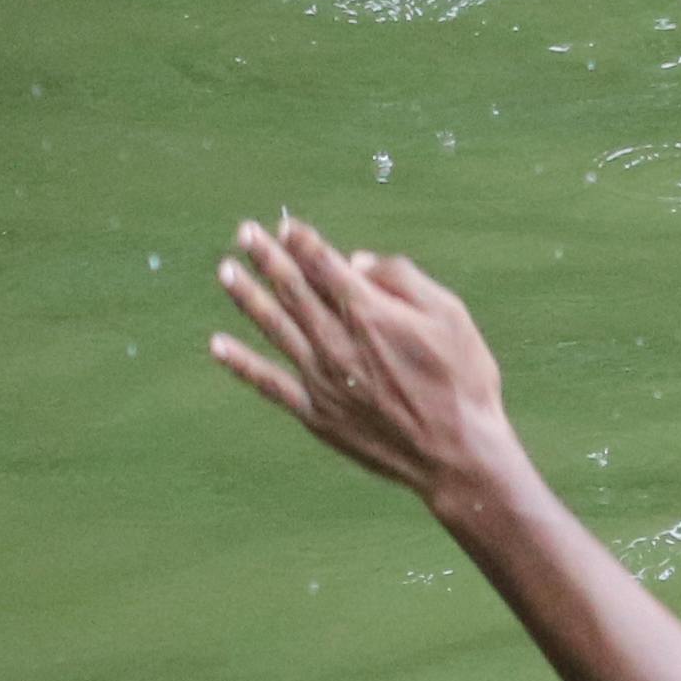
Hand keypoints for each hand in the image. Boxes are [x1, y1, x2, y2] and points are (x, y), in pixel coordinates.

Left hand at [211, 215, 523, 507]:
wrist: (456, 455)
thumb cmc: (463, 380)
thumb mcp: (450, 314)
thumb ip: (401, 278)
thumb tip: (355, 261)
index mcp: (371, 314)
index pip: (325, 266)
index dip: (303, 242)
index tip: (285, 225)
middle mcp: (338, 342)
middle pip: (294, 290)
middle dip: (267, 258)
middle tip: (244, 232)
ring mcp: (323, 379)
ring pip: (276, 328)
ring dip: (248, 297)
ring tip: (225, 271)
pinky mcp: (317, 413)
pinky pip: (270, 384)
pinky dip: (242, 364)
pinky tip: (217, 345)